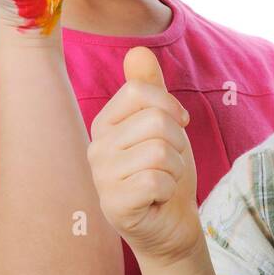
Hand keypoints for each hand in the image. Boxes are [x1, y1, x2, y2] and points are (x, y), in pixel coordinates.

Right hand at [89, 47, 202, 264]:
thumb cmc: (167, 171)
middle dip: (178, 144)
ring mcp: (101, 177)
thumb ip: (151, 89)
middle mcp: (96, 147)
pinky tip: (158, 199)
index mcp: (105, 123)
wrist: (172, 224)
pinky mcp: (114, 205)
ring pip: (160, 151)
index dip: (170, 107)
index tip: (178, 126)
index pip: (138, 91)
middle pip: (156, 122)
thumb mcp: (164, 124)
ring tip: (164, 181)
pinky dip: (170, 190)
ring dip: (176, 169)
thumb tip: (138, 50)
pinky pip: (157, 180)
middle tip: (169, 164)